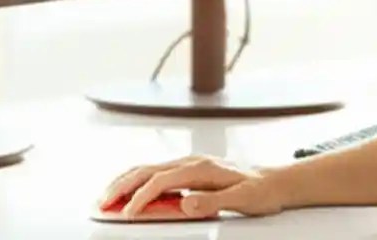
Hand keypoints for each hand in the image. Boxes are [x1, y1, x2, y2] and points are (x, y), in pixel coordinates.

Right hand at [97, 155, 283, 219]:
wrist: (275, 181)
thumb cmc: (260, 190)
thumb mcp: (241, 200)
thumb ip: (212, 202)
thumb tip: (184, 203)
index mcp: (201, 168)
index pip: (161, 181)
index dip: (141, 197)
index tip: (127, 214)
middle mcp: (192, 162)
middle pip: (146, 170)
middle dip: (121, 186)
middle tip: (101, 203)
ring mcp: (189, 164)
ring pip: (147, 169)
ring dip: (124, 181)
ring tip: (106, 197)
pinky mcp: (189, 171)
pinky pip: (155, 173)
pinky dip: (136, 181)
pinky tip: (129, 191)